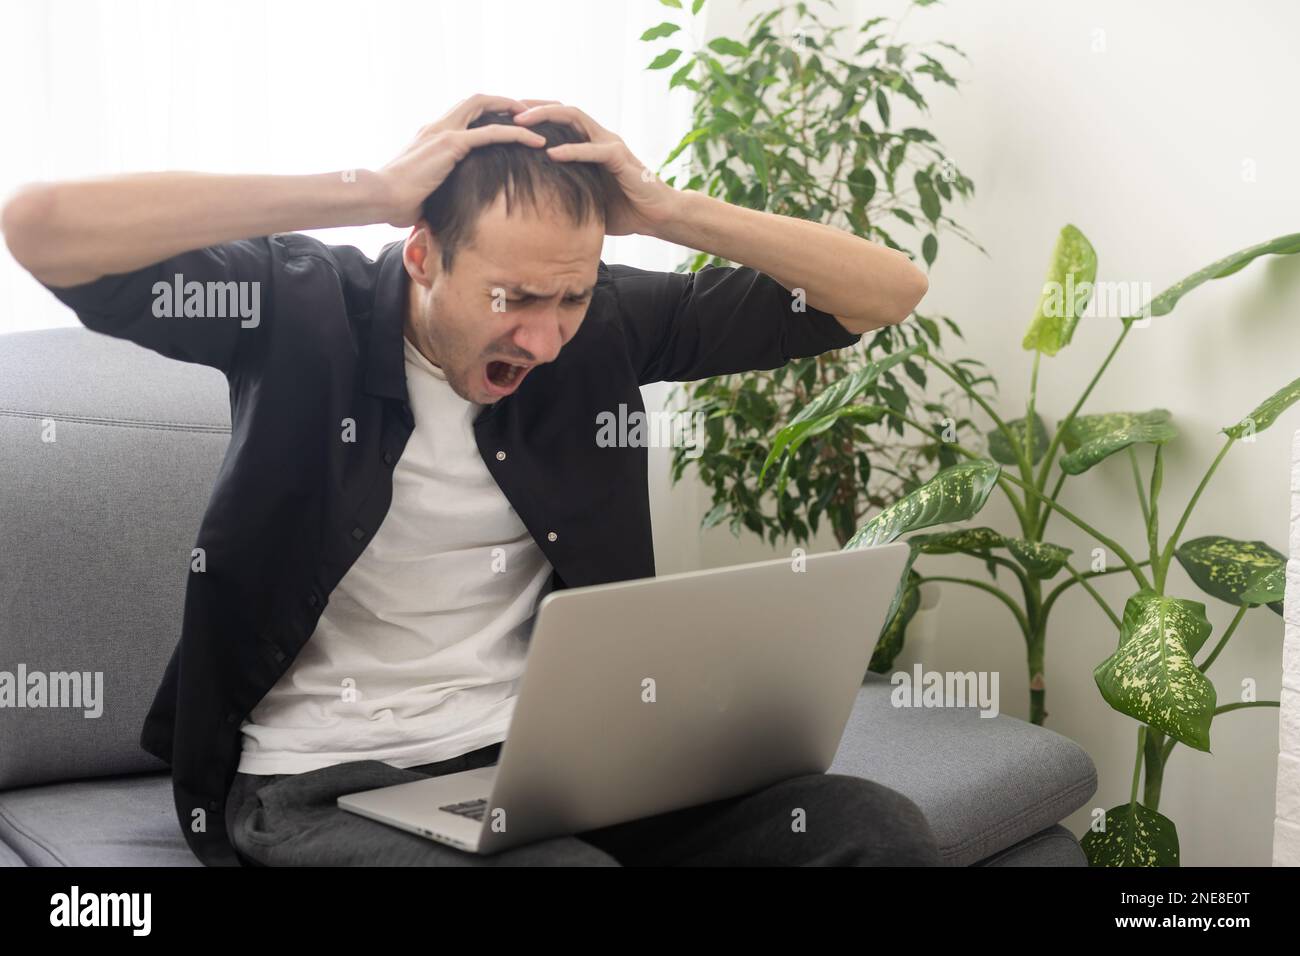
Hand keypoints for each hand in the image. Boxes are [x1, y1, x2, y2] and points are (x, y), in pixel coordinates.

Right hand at [375, 94, 544, 226]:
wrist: (378, 198)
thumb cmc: (394, 203)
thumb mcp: (422, 192)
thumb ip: (437, 190)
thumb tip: (444, 211)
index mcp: (432, 135)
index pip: (465, 113)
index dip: (489, 112)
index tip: (512, 121)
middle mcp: (438, 126)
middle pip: (477, 100)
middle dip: (506, 102)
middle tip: (532, 111)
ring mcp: (444, 132)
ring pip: (485, 106)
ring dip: (515, 109)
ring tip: (541, 117)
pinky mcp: (450, 144)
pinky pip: (491, 133)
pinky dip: (517, 134)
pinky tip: (537, 141)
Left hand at [511, 102, 681, 237]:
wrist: (657, 216)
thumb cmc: (623, 209)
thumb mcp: (585, 198)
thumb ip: (565, 191)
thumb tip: (533, 205)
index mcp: (589, 144)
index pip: (557, 120)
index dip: (532, 116)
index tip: (504, 119)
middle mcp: (599, 137)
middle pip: (562, 110)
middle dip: (532, 107)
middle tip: (504, 110)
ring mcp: (610, 144)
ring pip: (575, 118)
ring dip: (546, 118)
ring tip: (521, 123)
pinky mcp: (620, 158)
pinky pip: (593, 149)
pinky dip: (572, 150)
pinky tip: (551, 154)